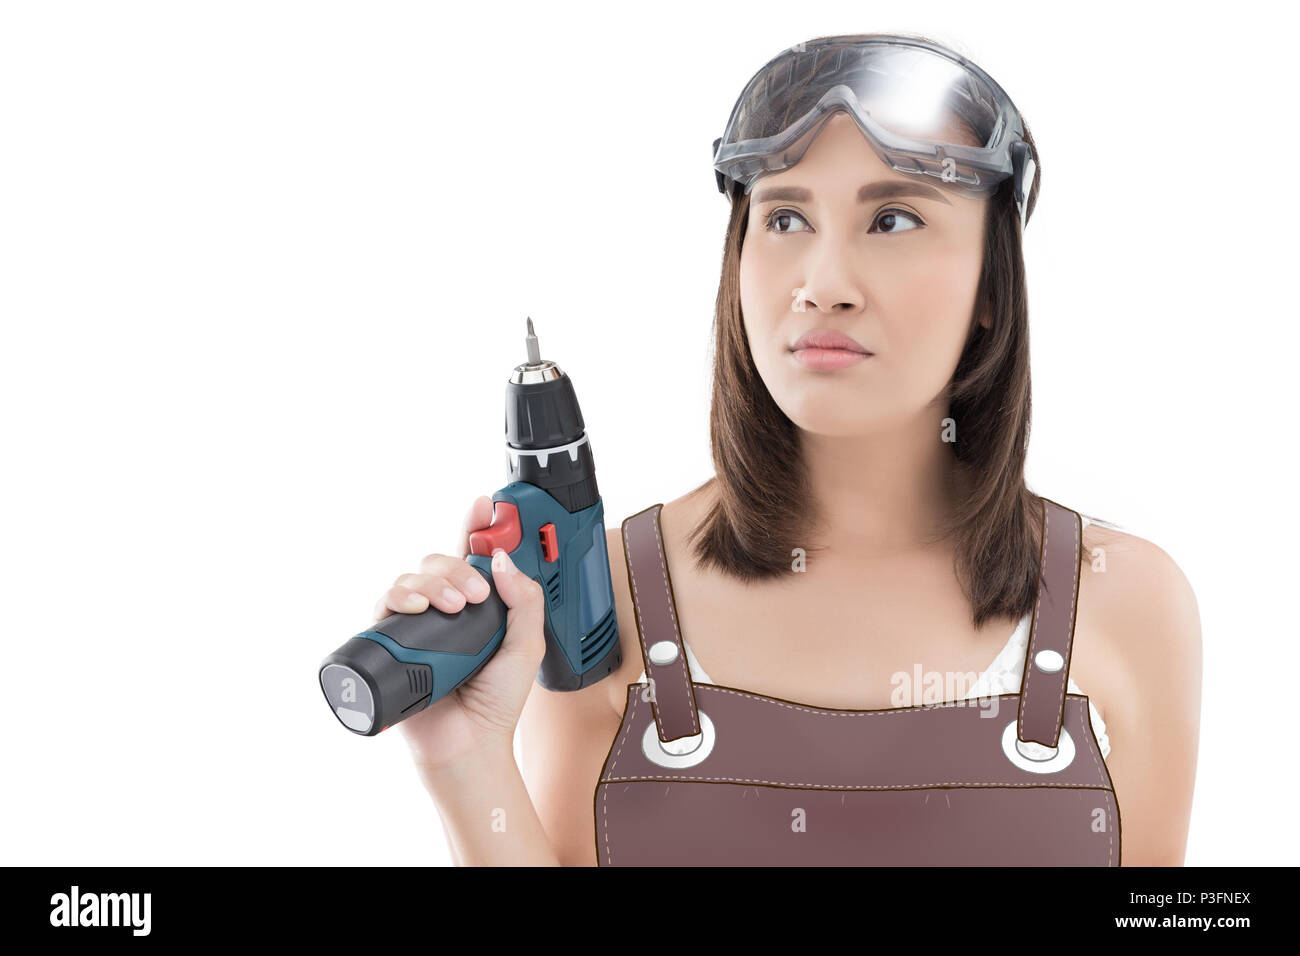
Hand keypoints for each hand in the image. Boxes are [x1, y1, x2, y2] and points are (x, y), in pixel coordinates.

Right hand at [371, 495, 547, 772]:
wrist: (469, 744)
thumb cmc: (496, 703)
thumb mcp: (527, 646)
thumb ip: (525, 601)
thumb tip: (502, 559)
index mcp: (476, 608)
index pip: (472, 557)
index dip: (476, 527)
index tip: (484, 504)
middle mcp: (443, 611)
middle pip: (438, 562)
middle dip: (455, 567)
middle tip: (473, 594)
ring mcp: (416, 626)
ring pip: (411, 577)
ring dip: (431, 582)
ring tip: (450, 607)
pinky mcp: (391, 642)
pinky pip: (385, 605)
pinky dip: (400, 596)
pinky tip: (416, 607)